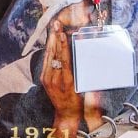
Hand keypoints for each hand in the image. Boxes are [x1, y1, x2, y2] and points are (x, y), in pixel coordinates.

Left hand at [40, 1, 94, 137]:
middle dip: (56, 38)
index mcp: (67, 81)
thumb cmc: (79, 101)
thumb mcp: (85, 89)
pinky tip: (51, 41)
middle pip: (55, 54)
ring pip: (49, 56)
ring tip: (54, 27)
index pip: (64, 59)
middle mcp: (55, 79)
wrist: (65, 114)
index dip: (63, 45)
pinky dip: (49, 50)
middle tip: (56, 24)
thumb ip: (87, 75)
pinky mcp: (44, 79)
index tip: (62, 33)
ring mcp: (48, 79)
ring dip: (51, 41)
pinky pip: (46, 61)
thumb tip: (94, 61)